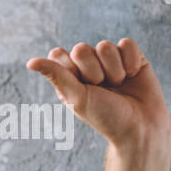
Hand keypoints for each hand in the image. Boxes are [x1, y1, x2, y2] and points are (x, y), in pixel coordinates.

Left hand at [25, 38, 169, 147]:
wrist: (141, 126)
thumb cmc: (105, 116)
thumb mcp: (77, 98)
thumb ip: (56, 75)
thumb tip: (29, 62)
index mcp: (69, 76)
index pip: (59, 55)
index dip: (71, 70)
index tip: (81, 88)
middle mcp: (88, 66)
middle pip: (82, 49)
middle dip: (93, 72)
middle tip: (102, 89)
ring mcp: (109, 60)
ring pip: (105, 46)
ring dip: (113, 69)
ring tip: (118, 85)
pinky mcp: (132, 56)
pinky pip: (126, 44)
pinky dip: (130, 62)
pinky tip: (132, 75)